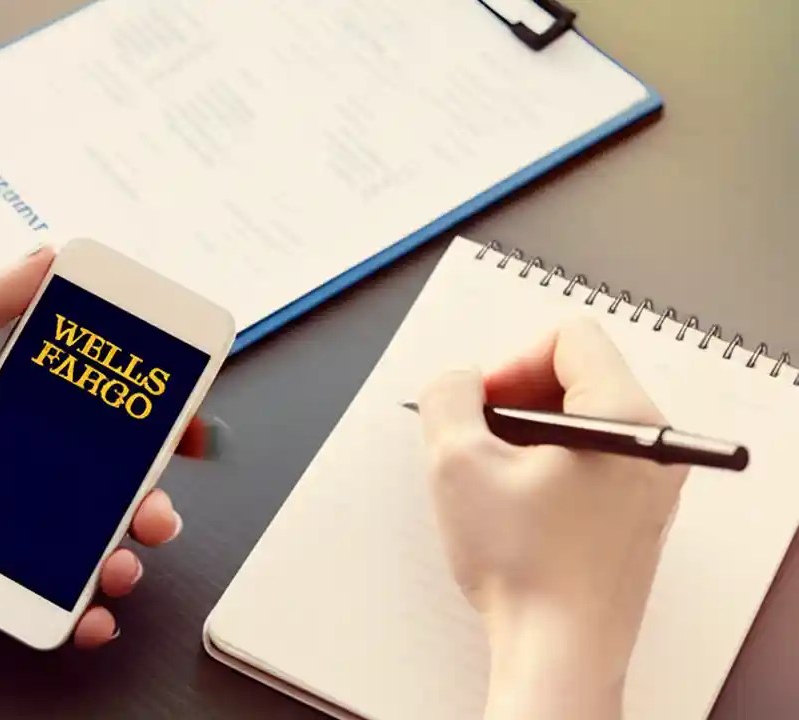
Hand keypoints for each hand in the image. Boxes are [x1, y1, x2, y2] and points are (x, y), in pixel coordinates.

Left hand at [0, 246, 191, 649]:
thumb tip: (49, 252)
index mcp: (11, 417)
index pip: (97, 418)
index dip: (149, 423)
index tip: (185, 426)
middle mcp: (16, 475)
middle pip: (107, 490)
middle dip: (148, 502)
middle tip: (154, 509)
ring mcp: (2, 532)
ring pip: (87, 551)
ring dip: (122, 561)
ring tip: (118, 566)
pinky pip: (45, 603)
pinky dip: (80, 618)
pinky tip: (89, 617)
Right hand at [416, 318, 685, 719]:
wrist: (557, 653)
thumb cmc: (524, 569)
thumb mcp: (458, 462)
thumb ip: (448, 395)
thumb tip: (458, 382)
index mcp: (625, 417)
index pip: (570, 338)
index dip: (510, 363)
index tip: (483, 406)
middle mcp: (650, 444)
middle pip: (577, 375)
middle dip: (514, 398)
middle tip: (478, 440)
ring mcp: (648, 481)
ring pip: (578, 418)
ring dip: (524, 434)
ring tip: (490, 479)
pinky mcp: (634, 512)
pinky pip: (587, 458)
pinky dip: (543, 466)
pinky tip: (512, 506)